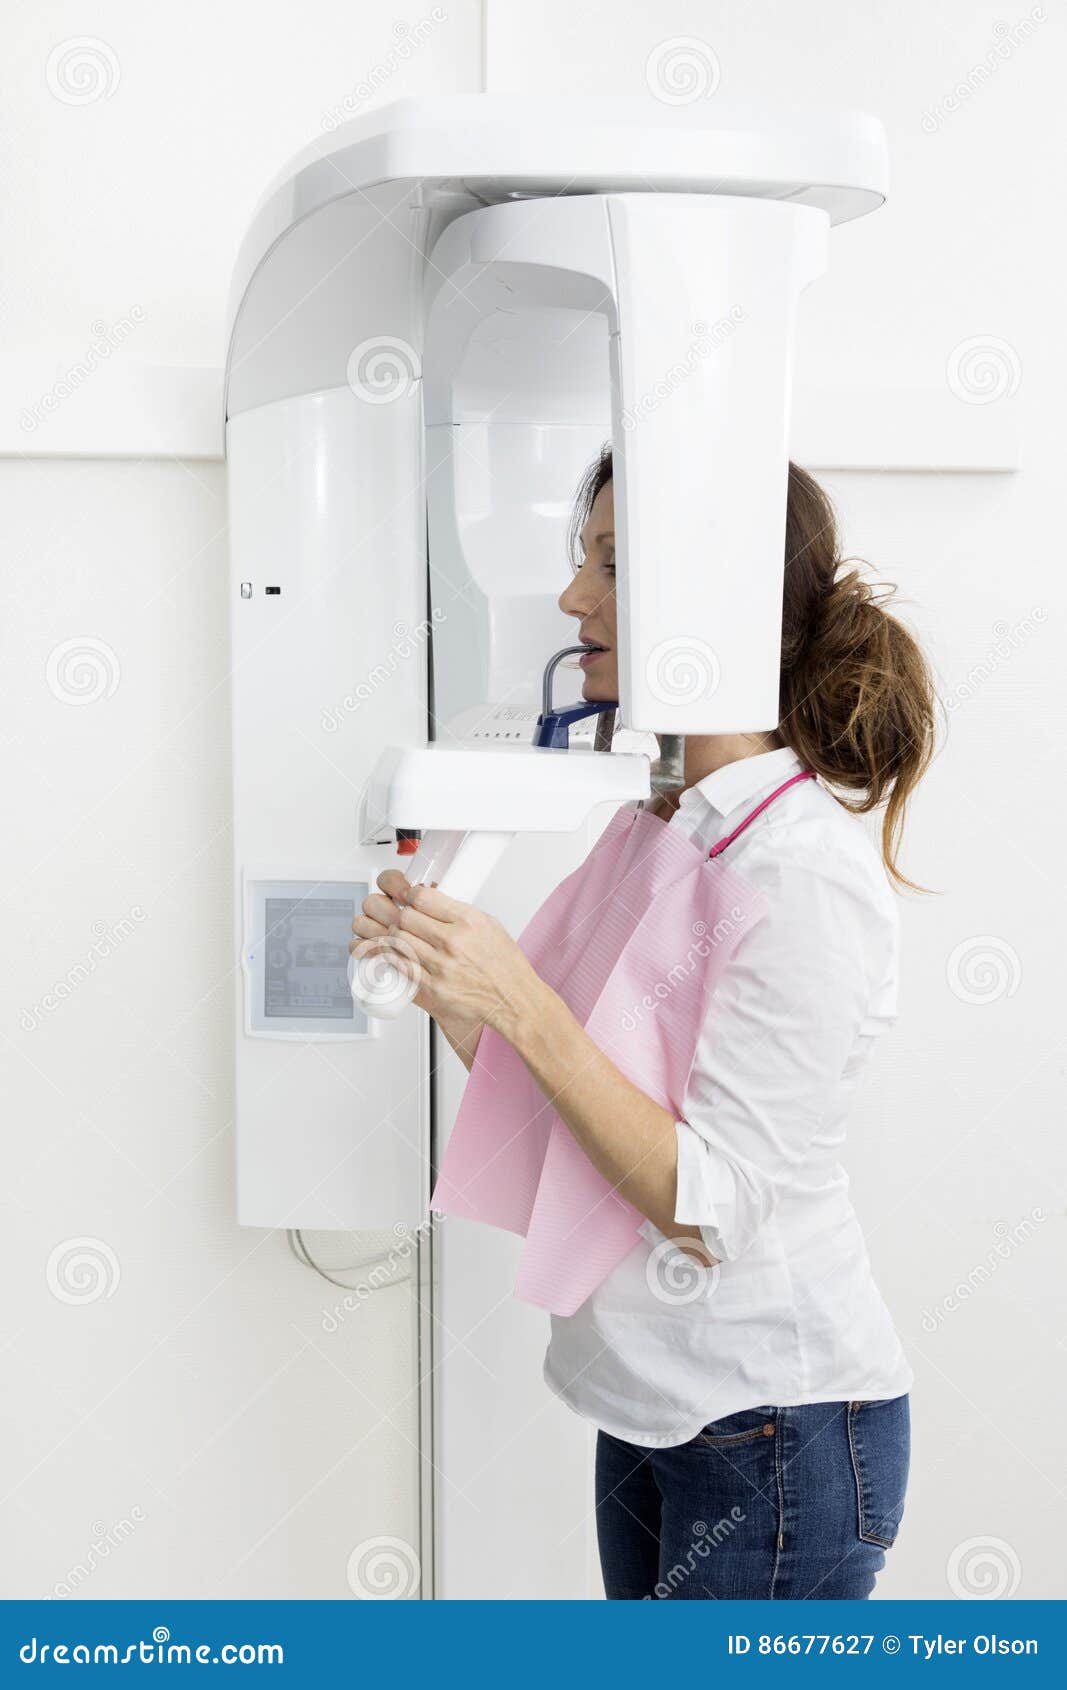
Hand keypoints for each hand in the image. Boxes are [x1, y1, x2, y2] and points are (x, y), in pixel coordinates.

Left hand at [349, 868, 543, 1044]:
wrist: (512, 999)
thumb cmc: (503, 964)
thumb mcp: (487, 923)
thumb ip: (456, 910)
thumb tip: (426, 898)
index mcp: (467, 920)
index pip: (422, 896)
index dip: (406, 893)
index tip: (405, 895)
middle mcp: (453, 942)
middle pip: (403, 918)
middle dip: (387, 910)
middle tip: (383, 909)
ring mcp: (441, 967)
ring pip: (396, 942)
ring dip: (379, 932)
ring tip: (372, 926)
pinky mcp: (433, 988)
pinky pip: (399, 967)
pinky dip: (385, 956)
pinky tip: (378, 949)